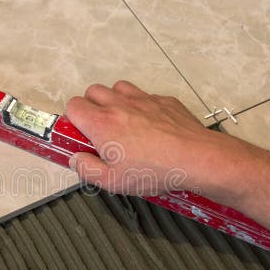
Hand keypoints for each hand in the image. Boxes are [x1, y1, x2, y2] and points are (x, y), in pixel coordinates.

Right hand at [65, 81, 256, 199]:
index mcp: (102, 124)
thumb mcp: (113, 182)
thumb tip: (76, 160)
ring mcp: (143, 99)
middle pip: (93, 91)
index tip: (81, 135)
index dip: (73, 119)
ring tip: (122, 122)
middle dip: (91, 107)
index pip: (73, 106)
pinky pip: (145, 95)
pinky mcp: (164, 100)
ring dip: (114, 100)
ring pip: (118, 87)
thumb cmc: (155, 170)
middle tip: (100, 129)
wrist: (196, 158)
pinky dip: (141, 105)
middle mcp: (120, 105)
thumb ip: (87, 169)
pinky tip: (149, 124)